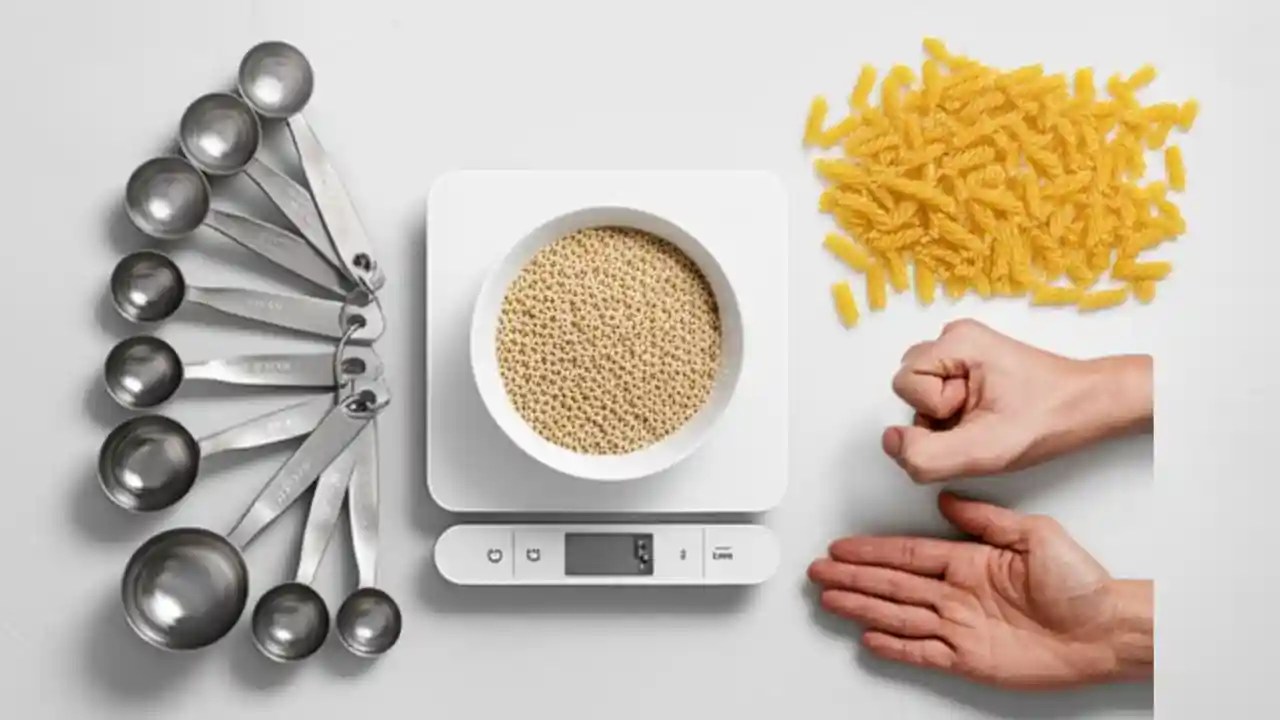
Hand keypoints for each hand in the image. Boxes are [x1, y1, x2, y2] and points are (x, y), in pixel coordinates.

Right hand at [808, 493, 1152, 689]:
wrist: (1106, 631)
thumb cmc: (1083, 585)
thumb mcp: (1036, 534)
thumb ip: (986, 520)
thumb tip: (947, 502)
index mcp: (970, 561)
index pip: (908, 554)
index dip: (872, 551)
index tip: (843, 547)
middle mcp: (959, 593)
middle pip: (893, 584)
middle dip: (854, 577)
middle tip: (820, 572)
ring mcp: (960, 626)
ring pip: (898, 615)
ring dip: (862, 607)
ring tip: (831, 599)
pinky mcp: (969, 659)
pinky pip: (921, 651)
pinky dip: (894, 646)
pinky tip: (869, 638)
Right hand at [882, 319, 1152, 483]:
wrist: (1091, 407)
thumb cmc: (1049, 419)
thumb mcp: (985, 449)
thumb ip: (928, 454)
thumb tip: (890, 443)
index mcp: (956, 340)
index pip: (905, 384)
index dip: (934, 411)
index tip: (976, 415)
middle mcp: (954, 336)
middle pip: (910, 386)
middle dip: (937, 415)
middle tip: (982, 419)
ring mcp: (962, 349)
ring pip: (922, 393)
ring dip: (946, 418)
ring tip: (986, 419)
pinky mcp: (971, 364)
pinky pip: (939, 394)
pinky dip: (957, 414)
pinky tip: (987, 416)